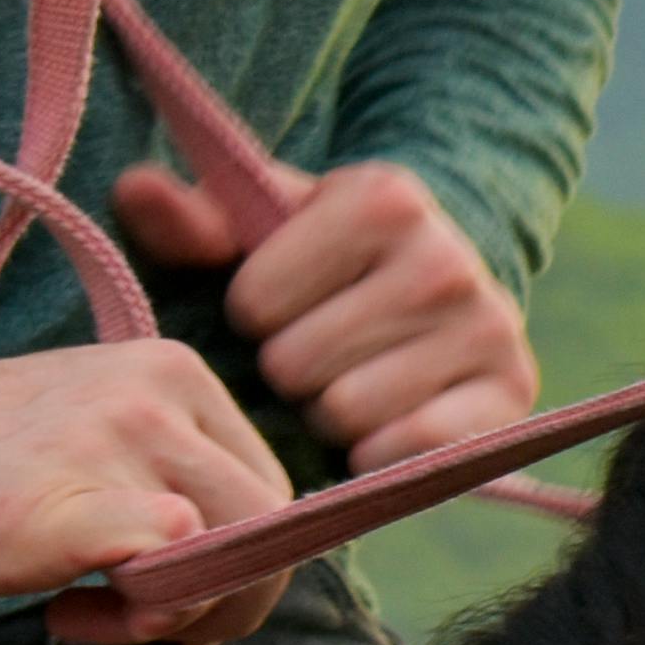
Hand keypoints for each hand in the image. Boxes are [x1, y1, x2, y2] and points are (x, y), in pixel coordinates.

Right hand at [0, 342, 287, 644]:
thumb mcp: (93, 433)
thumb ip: (172, 476)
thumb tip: (242, 560)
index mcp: (173, 368)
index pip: (273, 487)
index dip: (240, 563)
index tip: (169, 593)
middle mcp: (156, 392)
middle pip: (268, 526)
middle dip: (222, 601)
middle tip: (139, 623)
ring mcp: (110, 443)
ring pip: (229, 554)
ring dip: (175, 615)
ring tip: (89, 613)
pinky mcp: (60, 506)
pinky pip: (163, 566)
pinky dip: (133, 618)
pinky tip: (62, 614)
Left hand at [115, 160, 538, 468]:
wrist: (438, 290)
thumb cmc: (323, 262)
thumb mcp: (261, 231)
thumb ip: (189, 219)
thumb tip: (134, 190)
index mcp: (382, 197)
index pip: (255, 301)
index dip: (252, 312)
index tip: (285, 299)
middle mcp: (447, 257)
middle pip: (296, 364)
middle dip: (291, 368)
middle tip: (322, 349)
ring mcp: (488, 328)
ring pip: (343, 414)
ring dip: (331, 412)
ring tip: (354, 378)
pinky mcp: (510, 398)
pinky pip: (402, 454)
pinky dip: (378, 452)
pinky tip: (390, 418)